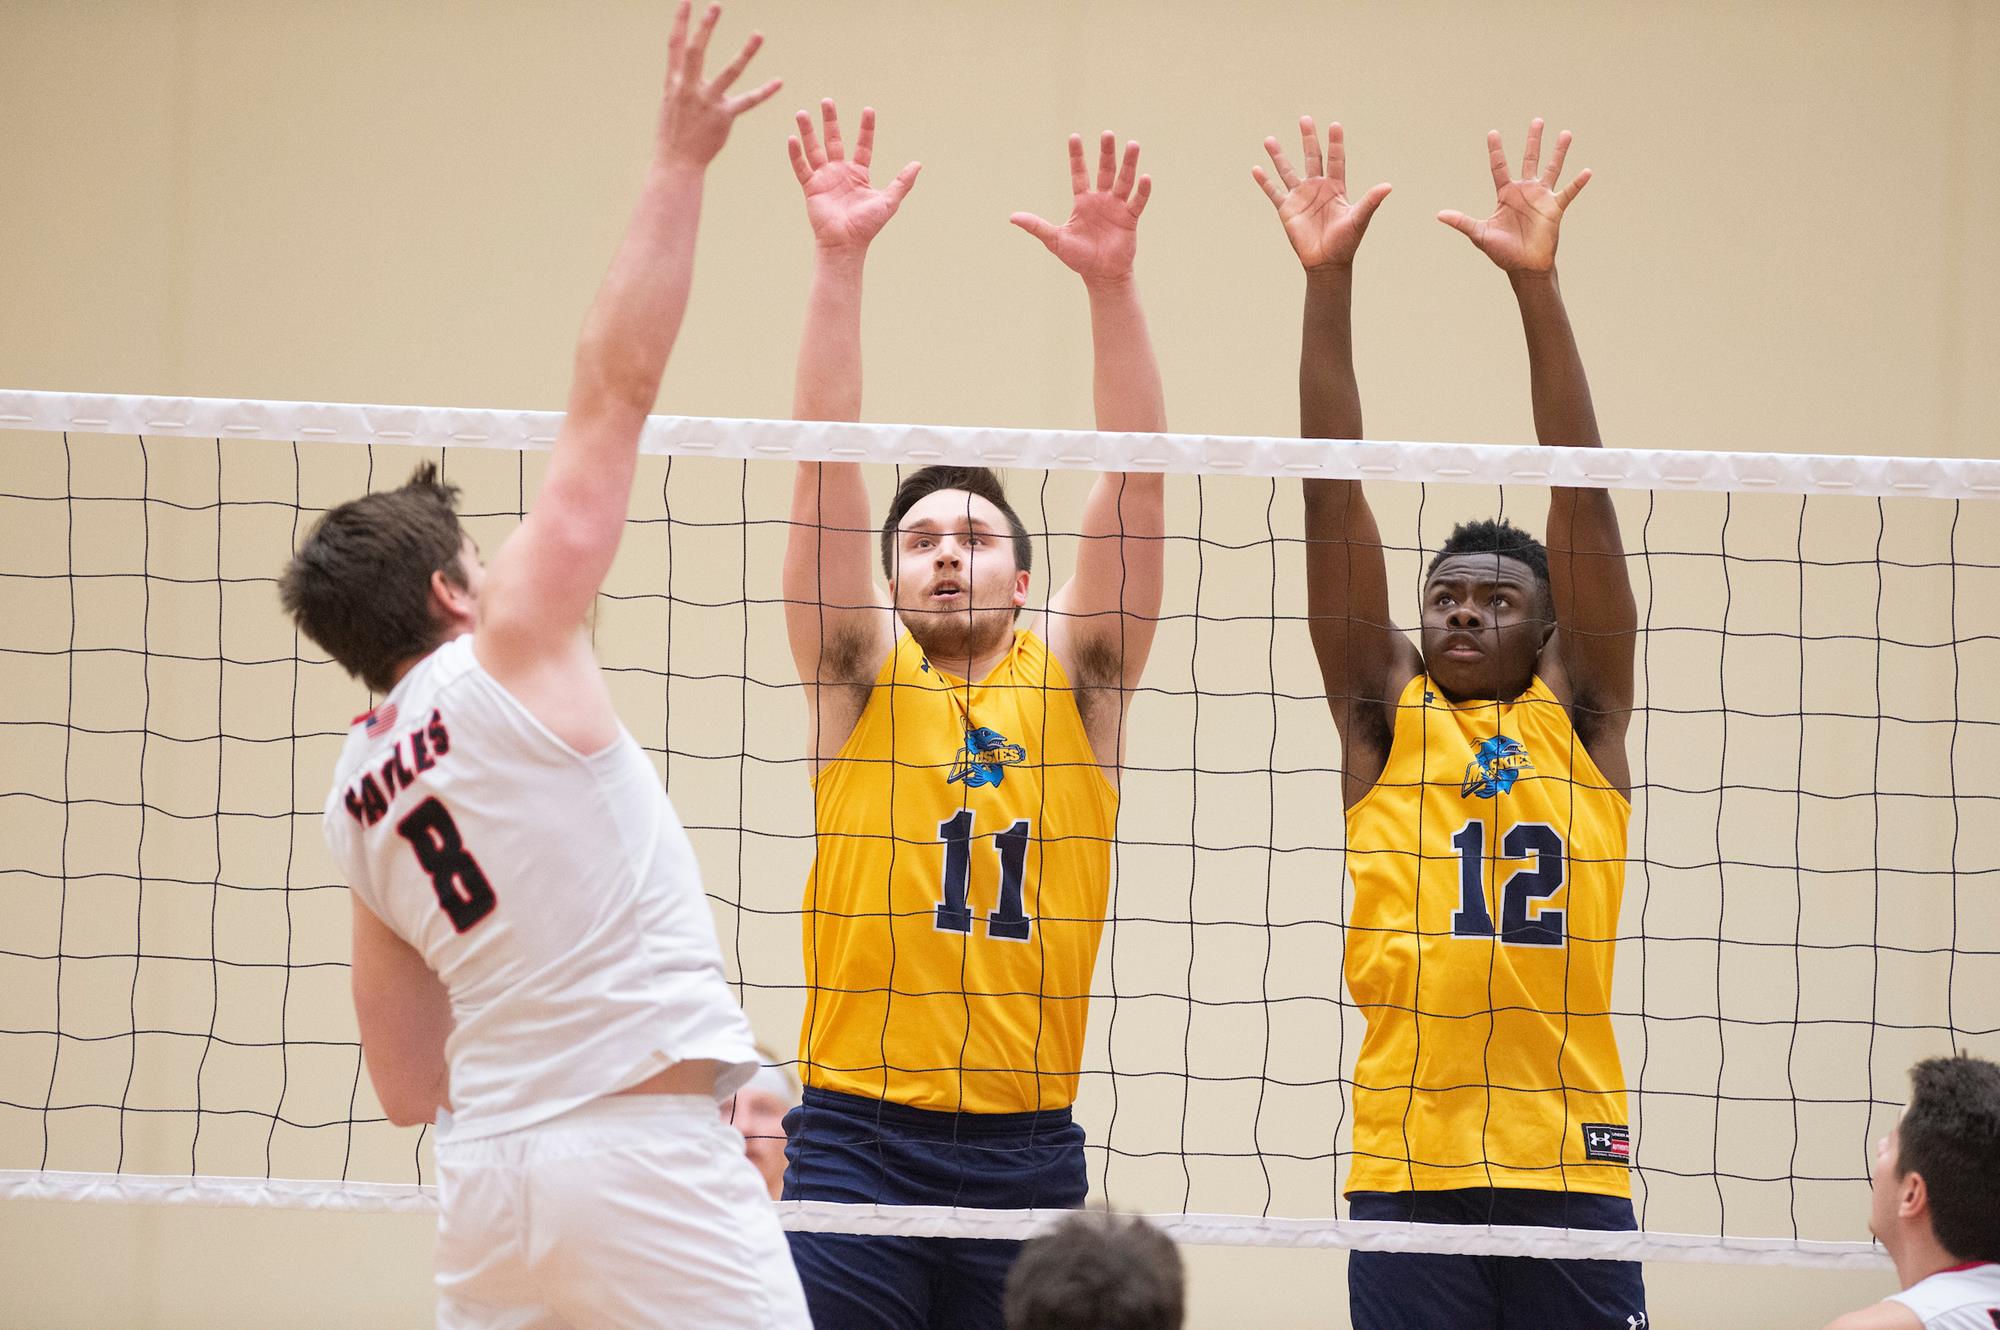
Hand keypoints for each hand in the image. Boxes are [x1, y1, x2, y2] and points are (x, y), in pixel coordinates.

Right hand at [654, 1, 782, 168]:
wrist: (676, 162)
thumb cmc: (672, 134)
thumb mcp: (669, 104)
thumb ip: (678, 85)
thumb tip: (680, 72)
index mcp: (673, 83)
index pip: (675, 45)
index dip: (680, 22)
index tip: (687, 2)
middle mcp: (689, 88)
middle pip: (697, 51)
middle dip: (706, 27)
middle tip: (716, 5)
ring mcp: (707, 102)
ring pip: (730, 72)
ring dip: (746, 53)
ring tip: (759, 35)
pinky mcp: (724, 117)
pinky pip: (748, 101)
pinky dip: (764, 92)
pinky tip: (779, 82)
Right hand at [788, 100, 921, 250]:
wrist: (847, 244)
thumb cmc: (868, 226)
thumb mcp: (889, 201)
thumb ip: (902, 182)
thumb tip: (918, 164)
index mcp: (859, 174)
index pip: (863, 145)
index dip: (866, 128)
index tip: (868, 109)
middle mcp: (840, 172)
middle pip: (834, 140)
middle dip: (830, 121)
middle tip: (827, 101)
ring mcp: (824, 179)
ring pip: (814, 149)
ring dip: (808, 132)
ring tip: (802, 113)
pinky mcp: (811, 188)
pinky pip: (802, 167)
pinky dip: (796, 154)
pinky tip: (792, 138)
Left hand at [1011, 131, 1152, 284]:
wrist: (1100, 275)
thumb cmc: (1077, 258)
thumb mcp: (1055, 240)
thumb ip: (1036, 226)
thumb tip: (1012, 217)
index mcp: (1083, 202)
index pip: (1079, 173)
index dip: (1077, 156)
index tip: (1074, 136)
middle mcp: (1101, 200)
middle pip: (1105, 170)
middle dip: (1106, 153)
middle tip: (1107, 133)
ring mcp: (1117, 208)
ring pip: (1124, 180)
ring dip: (1129, 164)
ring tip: (1134, 144)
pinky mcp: (1130, 219)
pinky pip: (1137, 202)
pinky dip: (1142, 191)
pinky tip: (1145, 177)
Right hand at [1252, 117, 1390, 271]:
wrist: (1327, 263)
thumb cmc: (1346, 242)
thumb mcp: (1359, 219)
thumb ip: (1371, 201)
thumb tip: (1388, 186)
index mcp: (1335, 188)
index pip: (1335, 160)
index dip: (1335, 143)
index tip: (1335, 125)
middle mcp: (1317, 188)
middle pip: (1311, 157)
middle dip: (1308, 139)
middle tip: (1305, 119)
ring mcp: (1300, 197)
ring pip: (1287, 171)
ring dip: (1278, 155)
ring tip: (1269, 139)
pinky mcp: (1287, 210)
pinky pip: (1273, 192)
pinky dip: (1264, 182)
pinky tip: (1256, 169)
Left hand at [1437, 119, 1589, 272]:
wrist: (1523, 266)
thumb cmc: (1502, 251)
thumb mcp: (1479, 234)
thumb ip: (1462, 222)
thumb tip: (1439, 215)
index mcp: (1506, 194)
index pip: (1499, 167)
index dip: (1496, 150)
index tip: (1493, 132)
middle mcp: (1525, 191)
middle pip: (1529, 159)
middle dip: (1533, 140)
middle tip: (1537, 120)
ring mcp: (1541, 198)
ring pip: (1551, 169)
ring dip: (1559, 152)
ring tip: (1565, 133)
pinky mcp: (1554, 209)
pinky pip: (1568, 192)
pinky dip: (1577, 183)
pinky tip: (1587, 171)